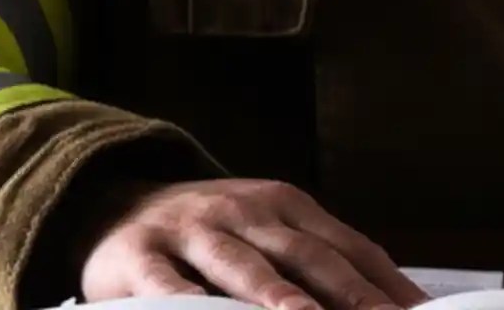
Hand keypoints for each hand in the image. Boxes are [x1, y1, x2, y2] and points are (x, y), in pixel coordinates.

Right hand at [80, 178, 429, 309]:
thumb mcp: (267, 232)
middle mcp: (244, 211)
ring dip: (276, 295)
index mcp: (285, 206)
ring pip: (241, 265)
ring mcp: (192, 231)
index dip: (387, 284)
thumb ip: (322, 262)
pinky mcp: (141, 257)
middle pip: (305, 255)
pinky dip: (187, 302)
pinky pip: (167, 286)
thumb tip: (393, 302)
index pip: (348, 247)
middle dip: (350, 293)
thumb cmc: (211, 232)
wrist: (111, 204)